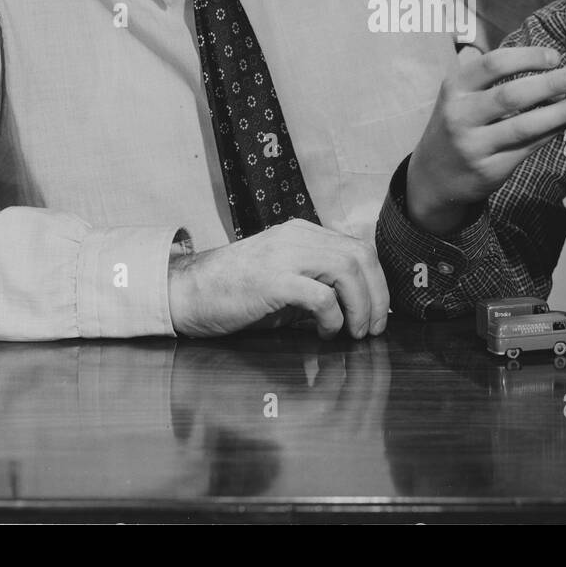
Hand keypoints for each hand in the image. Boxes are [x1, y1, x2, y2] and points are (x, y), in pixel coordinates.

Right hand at [167, 219, 388, 339]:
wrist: (186, 292)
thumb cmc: (234, 293)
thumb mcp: (284, 283)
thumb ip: (319, 287)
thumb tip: (356, 312)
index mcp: (302, 234)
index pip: (358, 248)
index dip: (377, 281)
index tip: (379, 312)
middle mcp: (297, 236)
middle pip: (360, 255)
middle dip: (377, 295)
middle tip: (374, 328)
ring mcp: (284, 255)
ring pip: (347, 270)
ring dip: (361, 306)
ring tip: (355, 332)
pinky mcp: (272, 280)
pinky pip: (321, 295)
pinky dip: (333, 317)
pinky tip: (326, 332)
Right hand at [405, 46, 565, 235]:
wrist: (433, 177)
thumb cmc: (457, 125)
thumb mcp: (459, 95)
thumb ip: (490, 76)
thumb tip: (543, 61)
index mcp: (454, 88)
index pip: (494, 64)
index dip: (528, 57)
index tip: (555, 56)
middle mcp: (460, 116)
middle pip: (511, 95)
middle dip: (550, 83)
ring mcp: (474, 145)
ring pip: (524, 126)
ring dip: (560, 112)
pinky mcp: (489, 170)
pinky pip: (528, 148)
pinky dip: (552, 132)